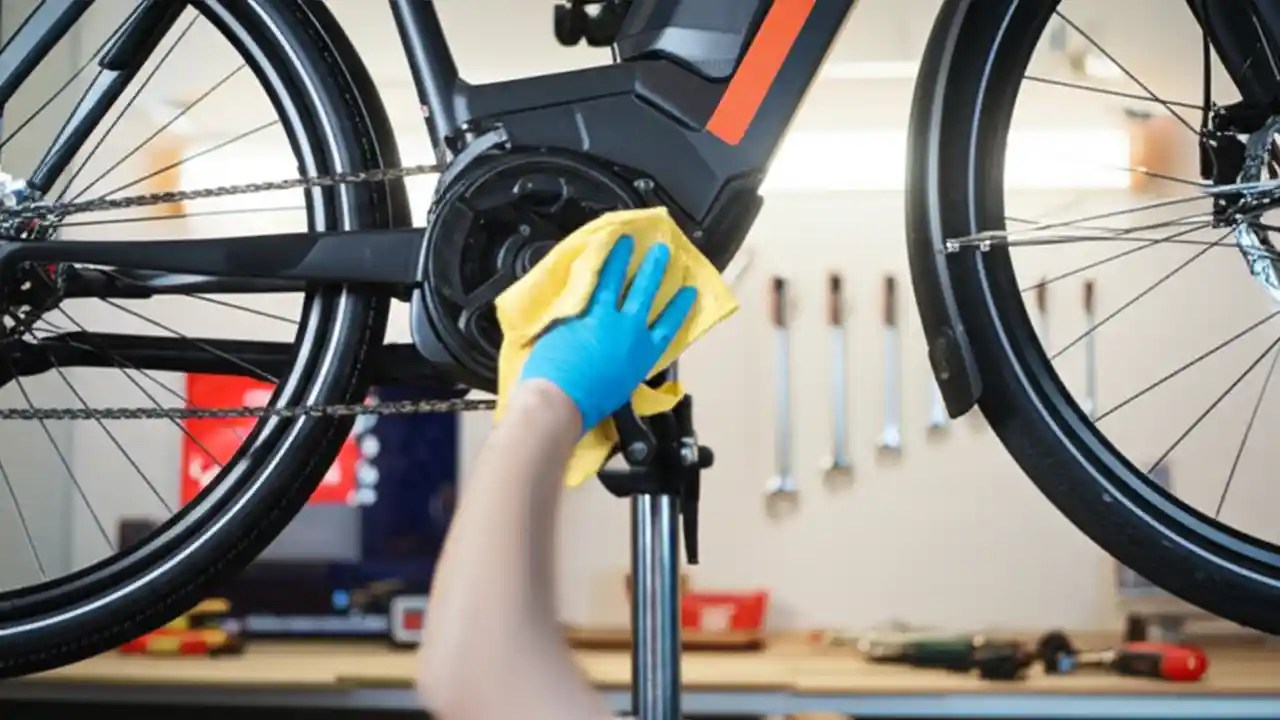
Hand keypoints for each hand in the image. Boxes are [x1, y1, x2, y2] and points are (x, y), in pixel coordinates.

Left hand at [521, 235, 696, 431]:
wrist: (562, 401)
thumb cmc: (588, 406)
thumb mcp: (620, 389)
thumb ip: (623, 369)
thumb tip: (616, 366)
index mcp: (643, 355)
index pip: (668, 325)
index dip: (680, 307)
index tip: (688, 291)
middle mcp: (630, 331)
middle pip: (646, 293)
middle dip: (656, 270)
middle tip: (663, 251)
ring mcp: (605, 318)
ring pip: (617, 281)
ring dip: (623, 258)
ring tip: (627, 241)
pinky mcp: (580, 312)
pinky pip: (589, 284)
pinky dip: (593, 267)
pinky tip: (593, 253)